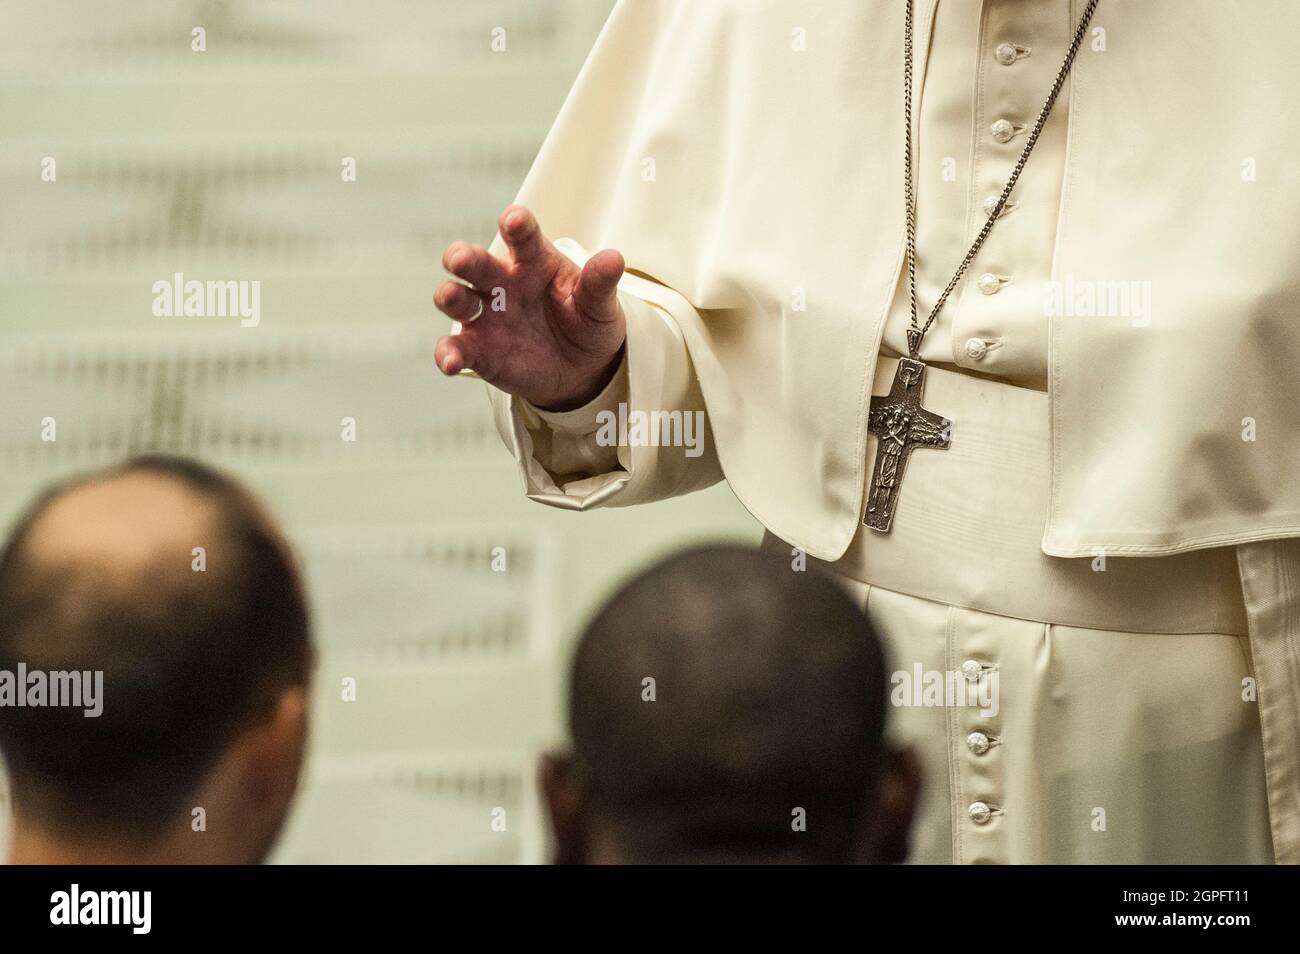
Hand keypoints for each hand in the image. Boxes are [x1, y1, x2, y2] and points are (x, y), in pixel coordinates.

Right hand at [434, 205, 626, 410]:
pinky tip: (449, 362)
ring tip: (450, 297)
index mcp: (533, 260)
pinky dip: (448, 353)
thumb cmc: (587, 322)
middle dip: (464, 256)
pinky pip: (457, 349)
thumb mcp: (600, 304)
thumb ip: (600, 282)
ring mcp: (486, 316)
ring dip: (449, 296)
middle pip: (476, 263)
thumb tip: (614, 259)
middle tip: (460, 257)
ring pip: (457, 299)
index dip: (516, 225)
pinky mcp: (479, 350)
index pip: (522, 235)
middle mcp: (502, 283)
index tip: (513, 219)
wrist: (582, 369)